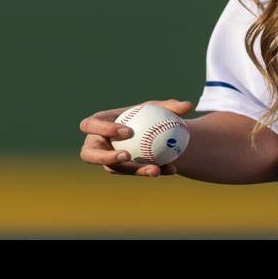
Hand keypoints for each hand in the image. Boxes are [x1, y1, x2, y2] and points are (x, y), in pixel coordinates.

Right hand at [77, 99, 193, 176]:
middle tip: (128, 155)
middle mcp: (96, 144)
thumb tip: (187, 106)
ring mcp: (105, 160)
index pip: (90, 125)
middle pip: (89, 154)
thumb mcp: (158, 108)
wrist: (153, 133)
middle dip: (105, 157)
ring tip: (155, 169)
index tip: (127, 131)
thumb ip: (171, 107)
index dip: (104, 129)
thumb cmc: (149, 114)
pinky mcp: (121, 170)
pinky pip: (135, 173)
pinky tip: (172, 169)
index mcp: (97, 124)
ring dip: (134, 170)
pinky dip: (154, 170)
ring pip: (114, 169)